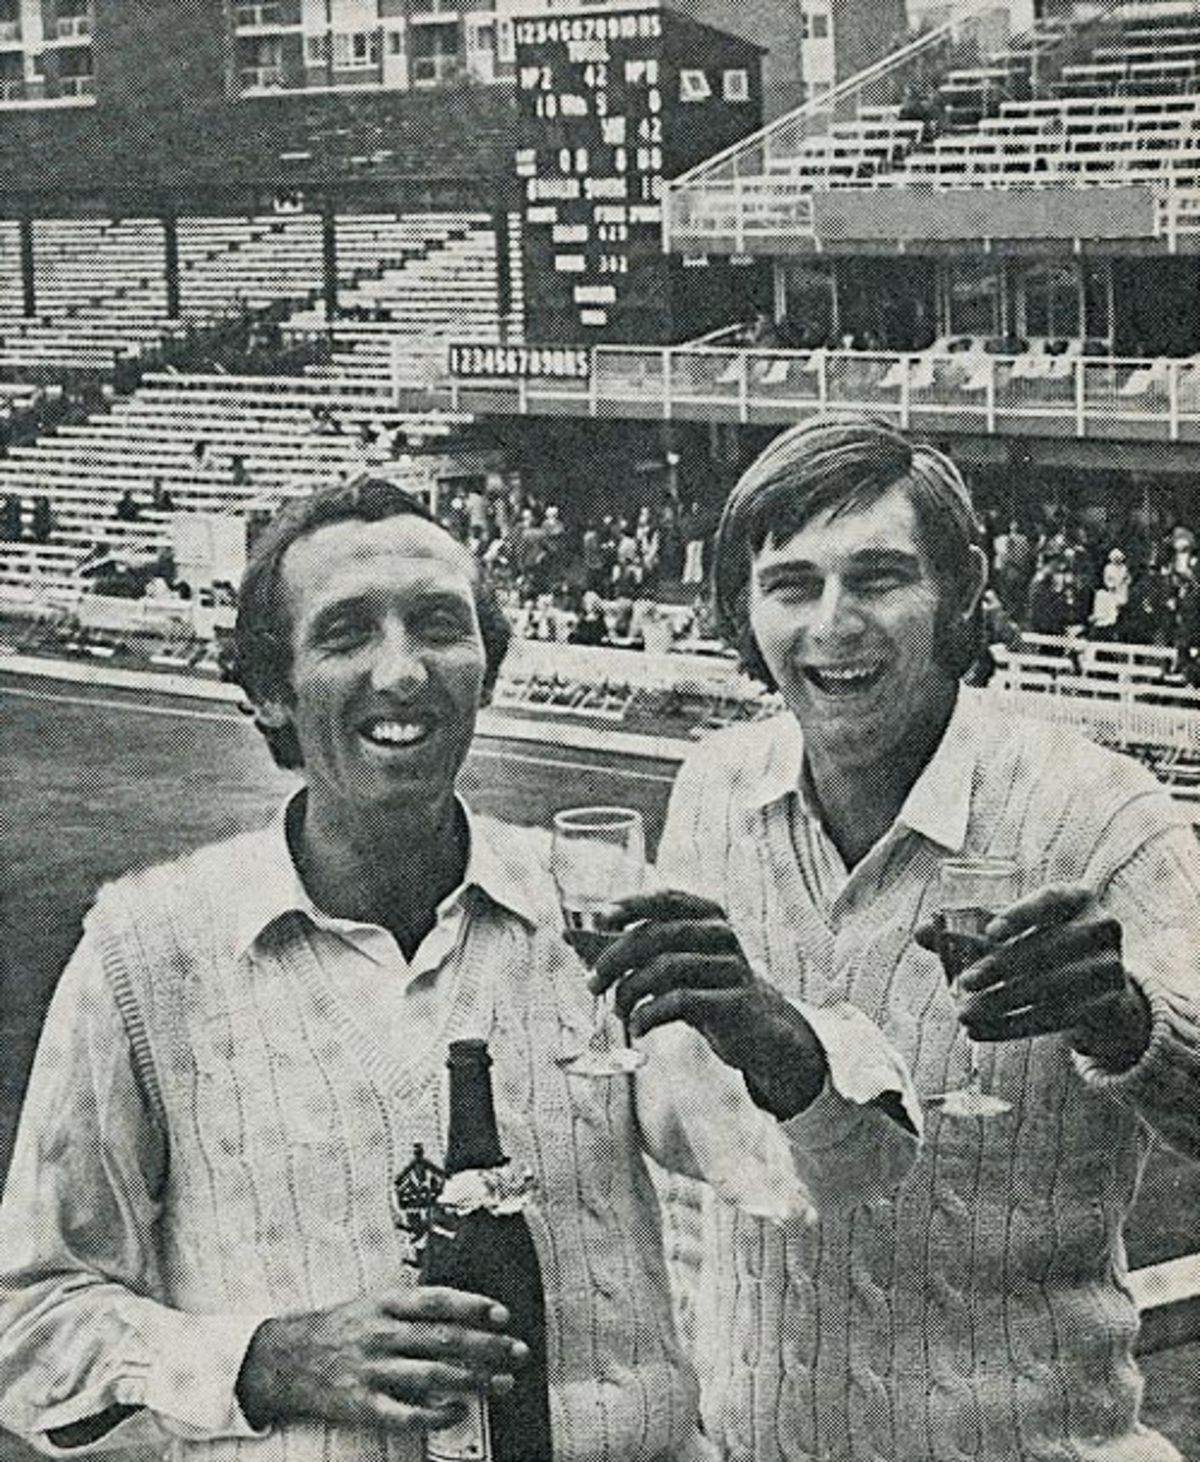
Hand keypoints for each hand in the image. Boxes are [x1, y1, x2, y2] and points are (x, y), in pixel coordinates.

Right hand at [235, 1287, 526, 1434]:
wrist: (284, 1359)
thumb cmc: (340, 1328)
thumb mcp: (373, 1302)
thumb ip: (412, 1305)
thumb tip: (462, 1309)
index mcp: (385, 1303)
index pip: (437, 1300)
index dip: (472, 1306)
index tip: (501, 1314)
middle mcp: (381, 1333)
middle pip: (443, 1338)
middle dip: (486, 1345)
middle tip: (517, 1351)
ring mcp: (371, 1370)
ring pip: (432, 1374)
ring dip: (473, 1379)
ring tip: (501, 1382)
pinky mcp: (362, 1404)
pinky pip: (406, 1412)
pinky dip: (436, 1413)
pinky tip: (458, 1410)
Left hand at [590, 890, 826, 1117]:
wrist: (759, 1031)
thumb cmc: (704, 987)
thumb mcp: (666, 963)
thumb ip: (621, 948)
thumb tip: (568, 935)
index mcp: (707, 915)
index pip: (665, 898)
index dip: (631, 905)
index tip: (600, 920)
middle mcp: (721, 934)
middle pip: (657, 935)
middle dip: (615, 959)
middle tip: (591, 984)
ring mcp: (731, 966)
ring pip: (667, 968)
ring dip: (630, 990)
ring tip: (617, 1011)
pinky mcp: (734, 1001)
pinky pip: (683, 1000)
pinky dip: (649, 1014)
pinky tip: (637, 1027)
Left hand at [928, 885, 1149, 1069]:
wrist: (1100, 990)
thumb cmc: (1045, 948)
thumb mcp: (1018, 933)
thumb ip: (972, 931)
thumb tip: (921, 932)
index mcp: (1077, 897)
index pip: (1049, 900)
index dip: (1021, 914)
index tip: (990, 931)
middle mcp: (1101, 927)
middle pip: (1045, 950)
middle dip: (999, 968)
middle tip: (964, 984)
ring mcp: (1111, 966)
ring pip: (1048, 989)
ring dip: (1001, 1003)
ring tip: (964, 1014)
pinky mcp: (1110, 1003)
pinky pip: (1056, 1018)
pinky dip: (1013, 1026)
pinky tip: (982, 1032)